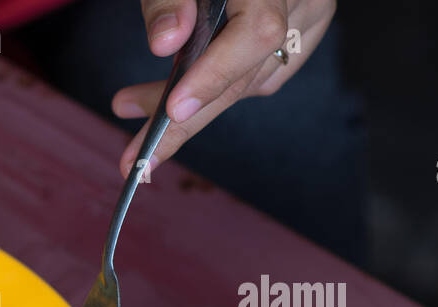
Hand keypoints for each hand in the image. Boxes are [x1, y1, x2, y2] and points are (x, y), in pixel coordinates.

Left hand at [111, 0, 335, 177]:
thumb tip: (165, 42)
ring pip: (249, 83)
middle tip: (137, 156)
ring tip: (129, 107)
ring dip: (189, 108)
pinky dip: (211, 90)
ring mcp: (309, 18)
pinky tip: (171, 95)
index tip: (172, 110)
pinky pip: (257, 78)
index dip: (214, 75)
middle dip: (187, 119)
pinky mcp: (301, 35)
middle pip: (247, 73)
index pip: (257, 33)